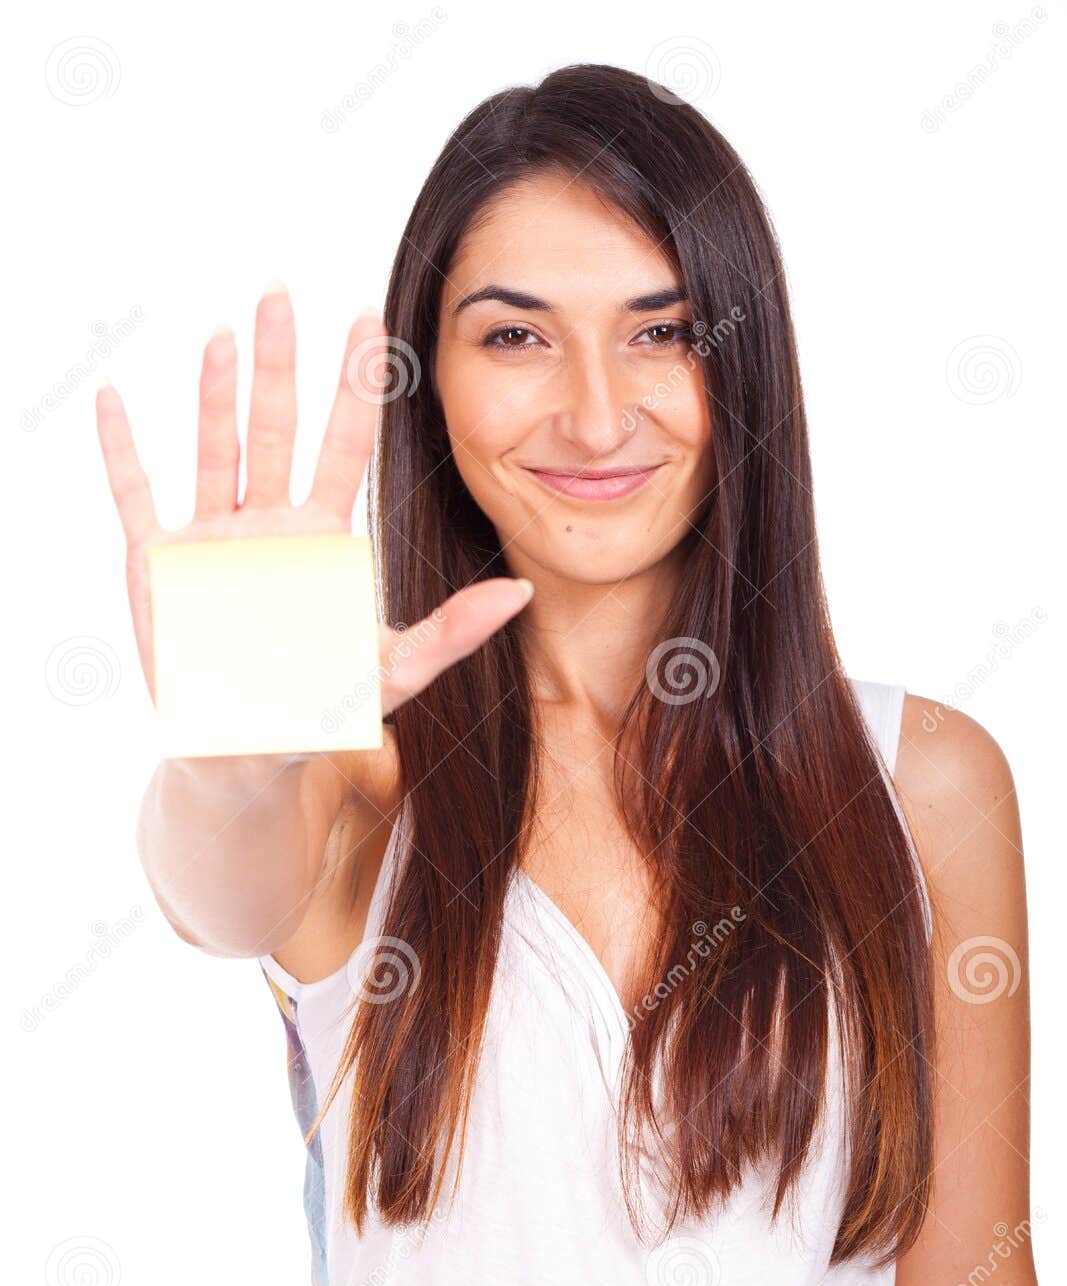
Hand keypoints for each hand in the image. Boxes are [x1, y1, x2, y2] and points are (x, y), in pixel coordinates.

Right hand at [95, 283, 532, 739]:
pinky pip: (136, 494)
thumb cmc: (320, 708)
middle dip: (280, 363)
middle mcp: (268, 524)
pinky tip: (114, 398)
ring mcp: (212, 538)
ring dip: (215, 390)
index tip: (370, 322)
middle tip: (283, 293)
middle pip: (275, 426)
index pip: (345, 445)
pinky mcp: (158, 562)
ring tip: (225, 331)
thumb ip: (454, 630)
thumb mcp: (394, 669)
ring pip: (214, 447)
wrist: (247, 752)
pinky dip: (123, 448)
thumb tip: (521, 594)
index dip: (355, 387)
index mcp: (322, 537)